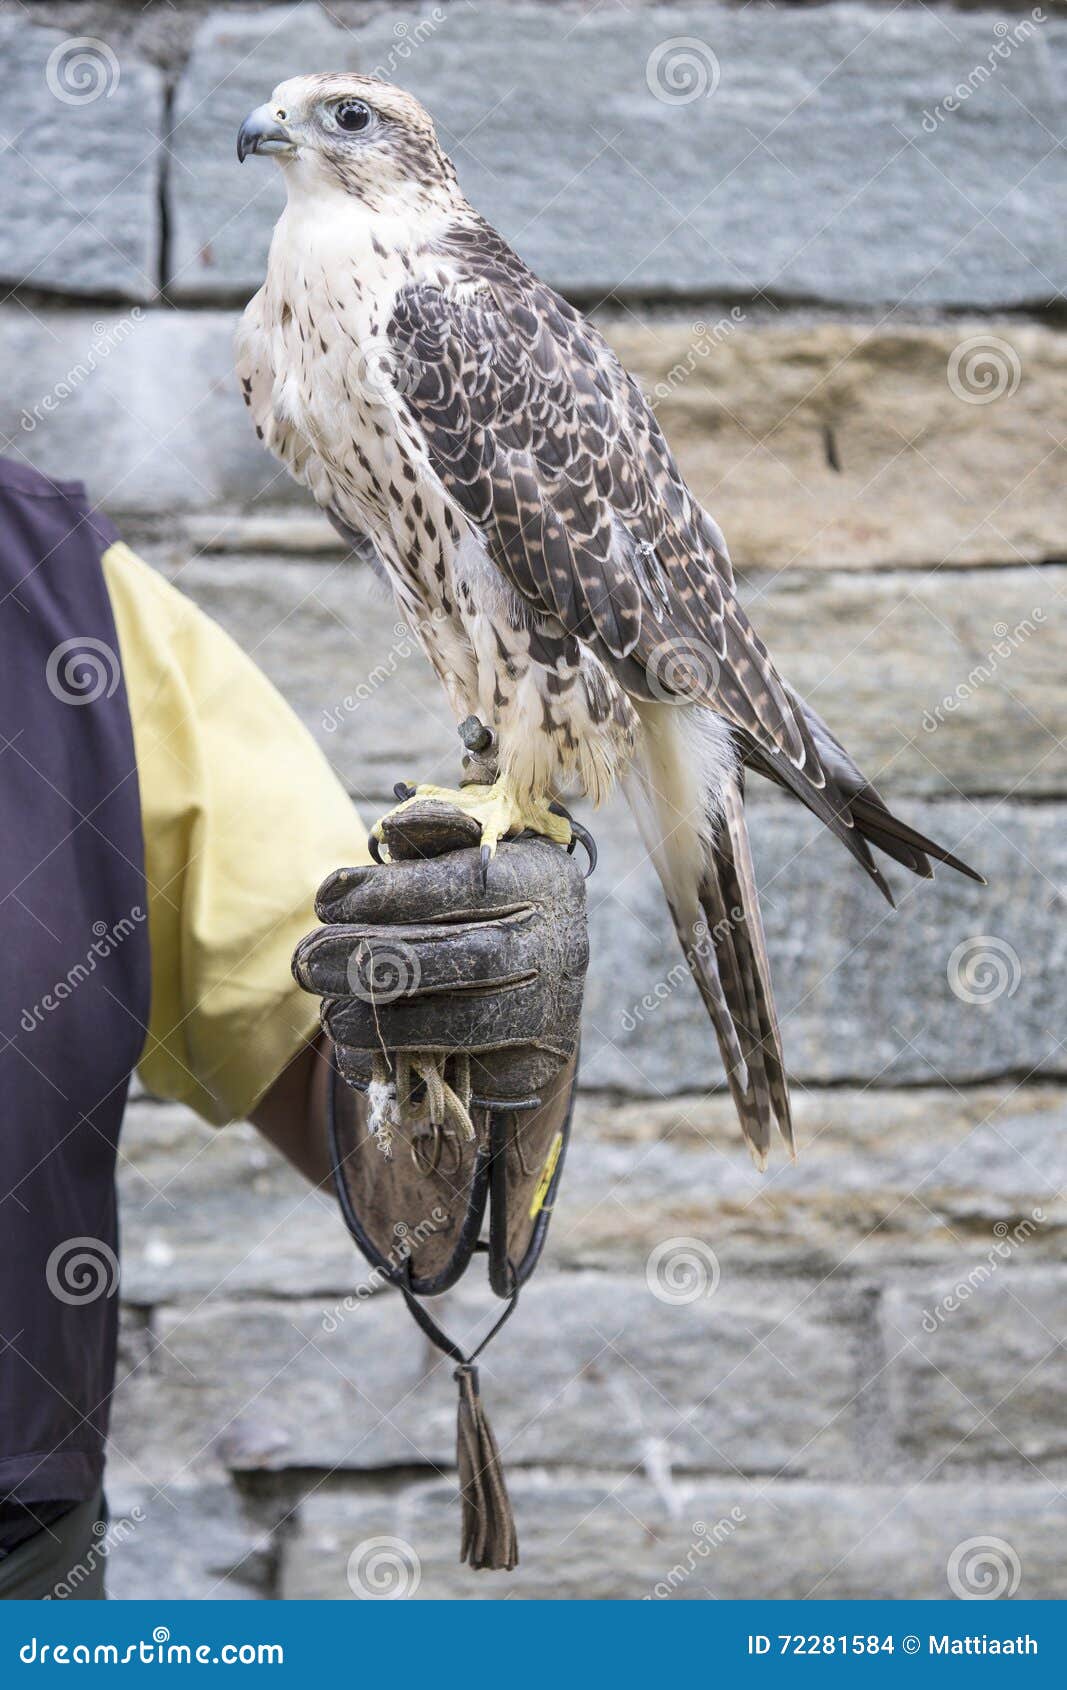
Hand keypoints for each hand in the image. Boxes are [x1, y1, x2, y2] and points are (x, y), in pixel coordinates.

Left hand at [291, 806, 588, 1106]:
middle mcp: (561, 946)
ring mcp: (553, 1011)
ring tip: (326, 1013)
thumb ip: (431, 832)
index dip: (396, 894)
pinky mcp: (532, 1067)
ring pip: (470, 1022)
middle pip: (473, 956)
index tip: (327, 899)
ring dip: (387, 1022)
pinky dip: (399, 1064)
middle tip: (305, 960)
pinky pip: (461, 1074)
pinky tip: (354, 1050)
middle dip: (380, 959)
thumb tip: (394, 830)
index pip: (473, 884)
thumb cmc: (478, 898)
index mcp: (545, 878)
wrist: (531, 975)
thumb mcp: (463, 850)